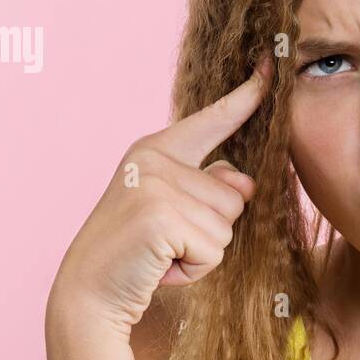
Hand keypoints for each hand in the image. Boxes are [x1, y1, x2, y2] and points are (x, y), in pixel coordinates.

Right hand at [49, 55, 272, 338]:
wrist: (89, 293)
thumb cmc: (136, 255)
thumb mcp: (173, 211)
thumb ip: (209, 189)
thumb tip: (246, 183)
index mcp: (156, 149)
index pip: (213, 121)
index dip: (246, 96)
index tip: (270, 66)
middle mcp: (155, 159)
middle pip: (235, 195)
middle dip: (211, 230)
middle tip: (165, 242)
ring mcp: (156, 184)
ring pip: (228, 225)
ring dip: (202, 252)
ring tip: (162, 253)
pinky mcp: (161, 216)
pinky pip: (215, 249)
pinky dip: (195, 269)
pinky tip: (161, 266)